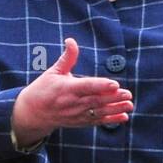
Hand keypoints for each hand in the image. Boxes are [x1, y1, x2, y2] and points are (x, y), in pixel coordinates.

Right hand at [10, 37, 133, 145]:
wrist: (33, 113)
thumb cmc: (43, 89)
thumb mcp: (53, 71)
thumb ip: (67, 58)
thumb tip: (71, 40)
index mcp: (67, 88)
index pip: (87, 86)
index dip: (101, 86)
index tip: (114, 84)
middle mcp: (73, 103)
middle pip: (96, 100)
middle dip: (113, 98)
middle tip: (128, 93)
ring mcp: (77, 114)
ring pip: (99, 112)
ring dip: (115, 109)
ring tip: (129, 105)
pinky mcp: (80, 122)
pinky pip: (97, 121)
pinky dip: (111, 120)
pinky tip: (123, 117)